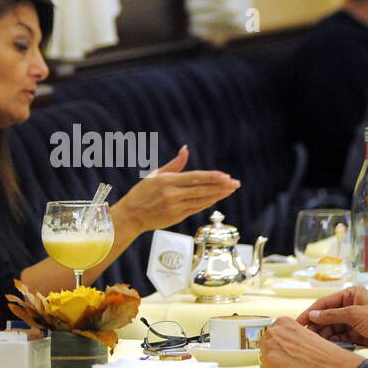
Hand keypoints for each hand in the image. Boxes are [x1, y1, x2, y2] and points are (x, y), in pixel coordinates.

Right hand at [111, 146, 239, 235]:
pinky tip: (217, 198)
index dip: (212, 177)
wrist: (131, 216)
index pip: (195, 178)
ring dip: (218, 195)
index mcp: (167, 181)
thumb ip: (174, 164)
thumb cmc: (141, 193)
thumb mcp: (155, 175)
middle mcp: (172, 194)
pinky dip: (208, 203)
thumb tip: (185, 150)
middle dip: (221, 186)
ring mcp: (175, 207)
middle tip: (235, 183)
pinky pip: (196, 208)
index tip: (225, 175)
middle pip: (202, 189)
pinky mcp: (177, 217)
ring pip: (202, 200)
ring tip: (231, 190)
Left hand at [259, 317, 363, 367]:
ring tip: (292, 367)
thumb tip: (280, 344)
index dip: (279, 346)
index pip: (271, 335)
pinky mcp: (269, 362)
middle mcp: (273, 331)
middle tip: (290, 361)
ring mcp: (269, 346)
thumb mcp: (304, 334)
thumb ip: (289, 335)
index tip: (287, 351)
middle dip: (276, 355)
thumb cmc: (322, 352)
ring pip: (265, 360)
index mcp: (282, 321)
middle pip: (265, 347)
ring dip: (275, 366)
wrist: (329, 364)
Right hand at [297, 285, 367, 354]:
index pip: (325, 302)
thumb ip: (332, 315)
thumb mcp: (355, 314)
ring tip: (312, 342)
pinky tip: (323, 346)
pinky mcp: (356, 334)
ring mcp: (353, 320)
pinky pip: (339, 336)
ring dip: (322, 334)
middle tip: (303, 335)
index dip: (310, 312)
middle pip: (326, 315)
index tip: (298, 322)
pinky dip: (331, 341)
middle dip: (315, 325)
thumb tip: (312, 315)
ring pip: (331, 327)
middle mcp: (351, 306)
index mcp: (351, 294)